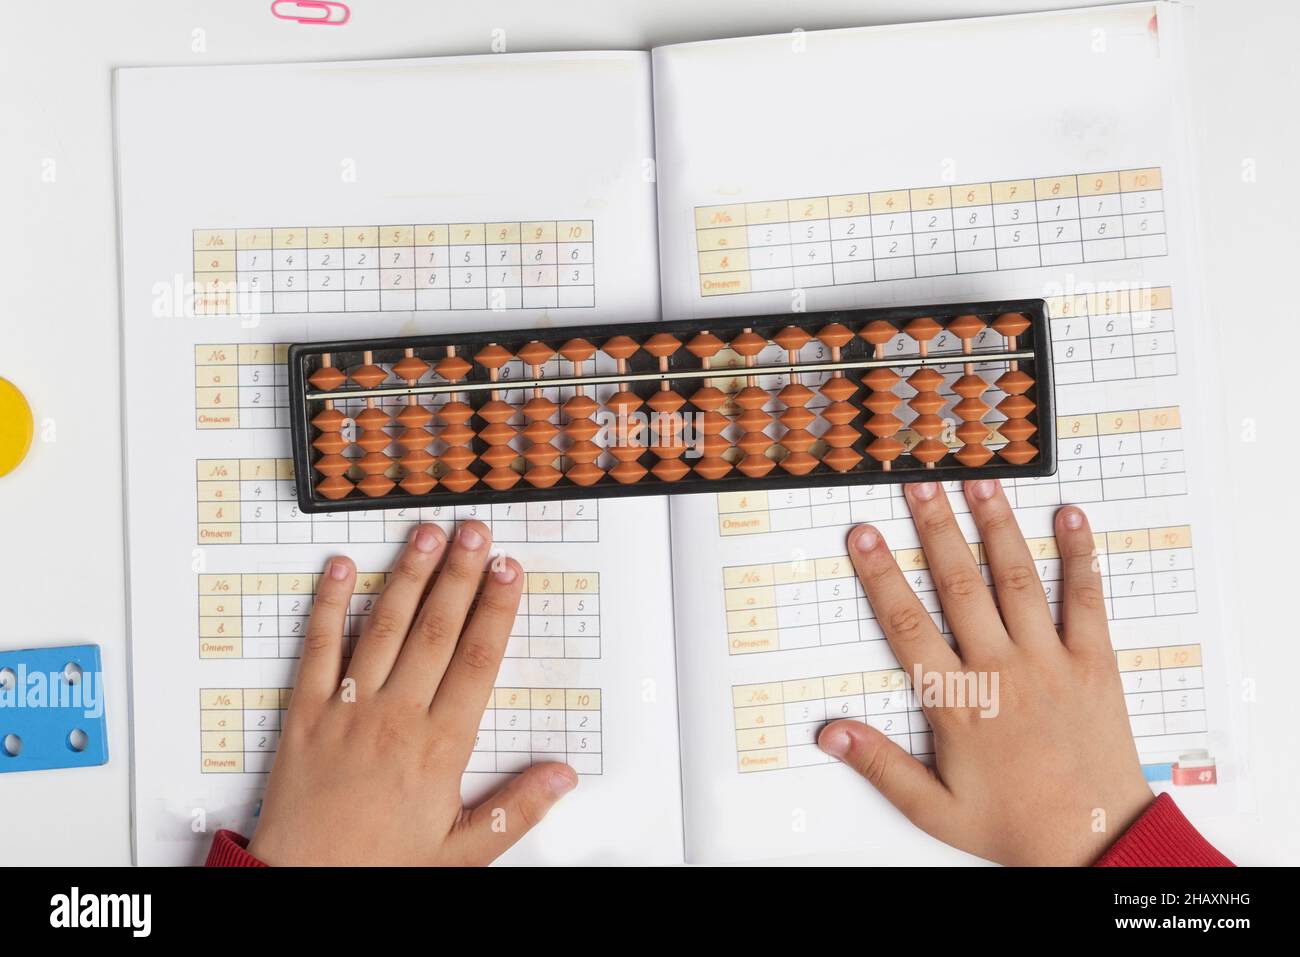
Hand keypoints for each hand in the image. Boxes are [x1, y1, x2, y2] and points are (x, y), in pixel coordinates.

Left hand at [247, 521, 576, 865]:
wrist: (304, 888)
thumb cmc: (380, 868)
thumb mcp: (461, 851)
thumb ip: (515, 809)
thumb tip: (562, 776)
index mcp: (438, 747)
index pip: (478, 660)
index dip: (496, 609)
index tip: (509, 571)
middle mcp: (395, 717)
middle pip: (437, 630)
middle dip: (460, 575)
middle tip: (475, 532)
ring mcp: (348, 709)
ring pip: (384, 627)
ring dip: (408, 576)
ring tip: (426, 535)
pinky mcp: (306, 712)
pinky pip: (317, 648)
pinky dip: (328, 605)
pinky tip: (343, 569)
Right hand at [817, 479, 1151, 865]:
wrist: (1097, 843)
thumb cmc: (1016, 825)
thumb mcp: (933, 808)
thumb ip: (879, 764)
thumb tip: (829, 732)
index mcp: (957, 703)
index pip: (906, 624)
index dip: (881, 575)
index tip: (864, 536)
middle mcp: (1000, 671)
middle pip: (958, 585)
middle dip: (935, 529)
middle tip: (919, 484)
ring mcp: (1049, 662)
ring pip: (1015, 580)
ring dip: (995, 527)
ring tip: (980, 483)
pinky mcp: (1094, 663)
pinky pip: (1086, 599)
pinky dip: (1079, 555)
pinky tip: (1069, 517)